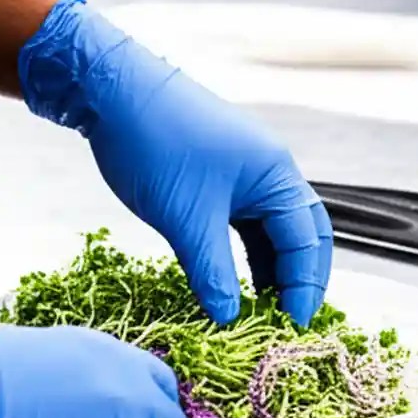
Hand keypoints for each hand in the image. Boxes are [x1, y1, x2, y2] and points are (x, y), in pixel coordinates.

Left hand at [18, 0, 332, 326]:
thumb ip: (212, 272)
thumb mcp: (185, 218)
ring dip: (271, 270)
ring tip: (262, 311)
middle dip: (299, 279)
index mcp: (275, 175)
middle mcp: (270, 172)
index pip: (306, 241)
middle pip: (302, 234)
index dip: (303, 287)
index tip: (291, 327)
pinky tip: (233, 282)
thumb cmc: (154, 142)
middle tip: (289, 322)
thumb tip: (228, 319)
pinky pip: (245, 224)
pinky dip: (244, 255)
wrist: (110, 89)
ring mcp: (245, 173)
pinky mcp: (219, 177)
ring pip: (272, 231)